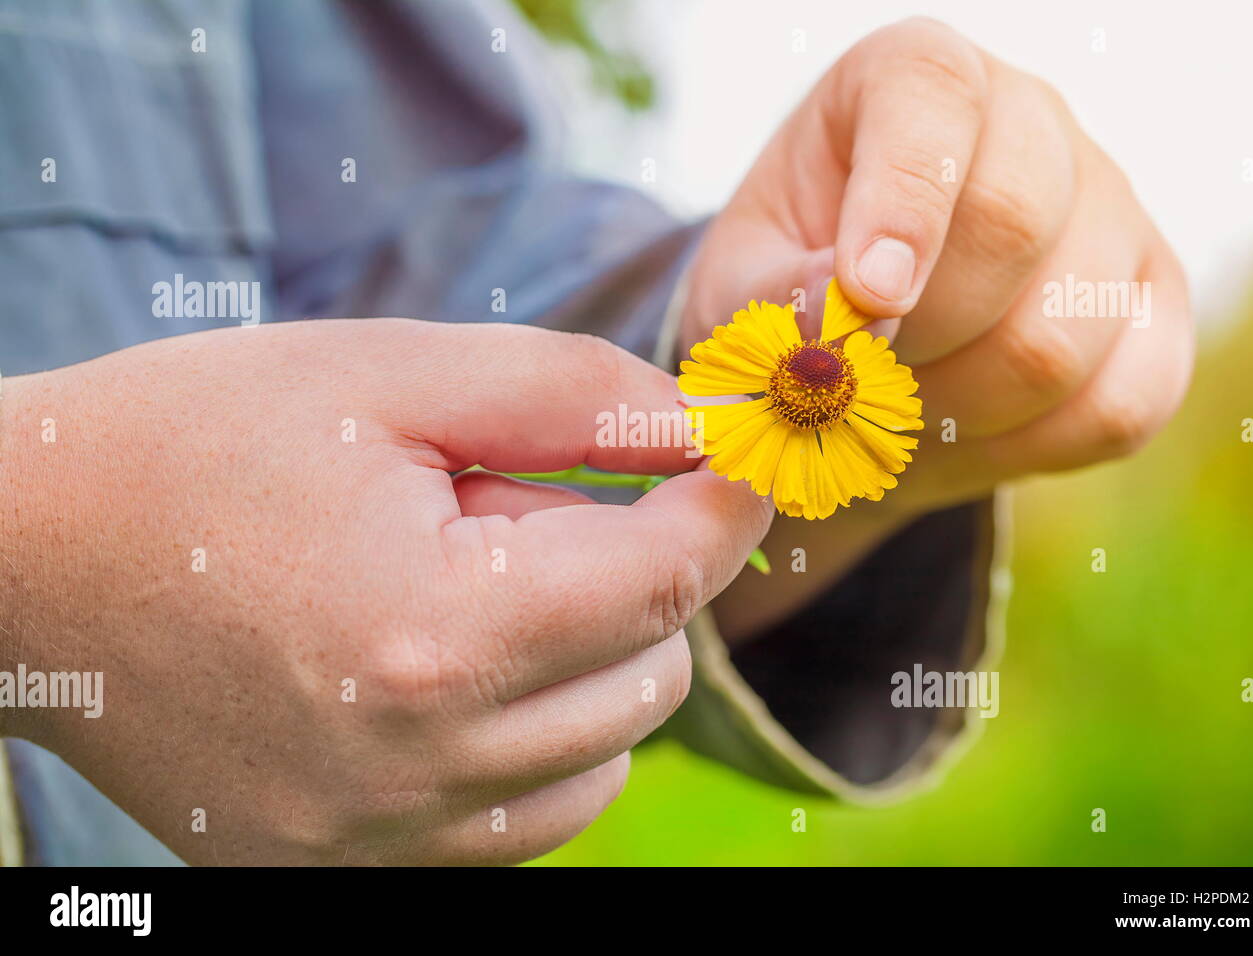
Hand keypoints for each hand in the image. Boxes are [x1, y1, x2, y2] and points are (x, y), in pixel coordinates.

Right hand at [0, 320, 769, 863]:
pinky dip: (534, 738)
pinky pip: (526, 817)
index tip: (738, 459)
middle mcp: (416, 767)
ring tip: (465, 584)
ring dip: (586, 661)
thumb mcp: (386, 376)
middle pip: (648, 675)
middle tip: (514, 507)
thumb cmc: (196, 442)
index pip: (661, 583)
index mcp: (429, 633)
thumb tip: (699, 428)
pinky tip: (452, 663)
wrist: (26, 557)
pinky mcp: (347, 866)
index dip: (721, 509)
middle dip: (627, 573)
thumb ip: (565, 396)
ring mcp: (381, 838)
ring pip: (603, 758)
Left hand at [684, 17, 1192, 638]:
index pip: (931, 102)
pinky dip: (1025, 449)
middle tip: (853, 376)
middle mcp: (1033, 124)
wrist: (853, 361)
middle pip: (1012, 225)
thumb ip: (770, 293)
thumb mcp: (739, 286)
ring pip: (1061, 338)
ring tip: (895, 407)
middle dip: (915, 335)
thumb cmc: (785, 294)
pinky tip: (963, 431)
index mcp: (915, 79)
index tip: (866, 299)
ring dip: (954, 409)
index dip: (902, 206)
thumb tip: (840, 309)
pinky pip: (1119, 405)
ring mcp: (1112, 214)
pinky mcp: (1155, 311)